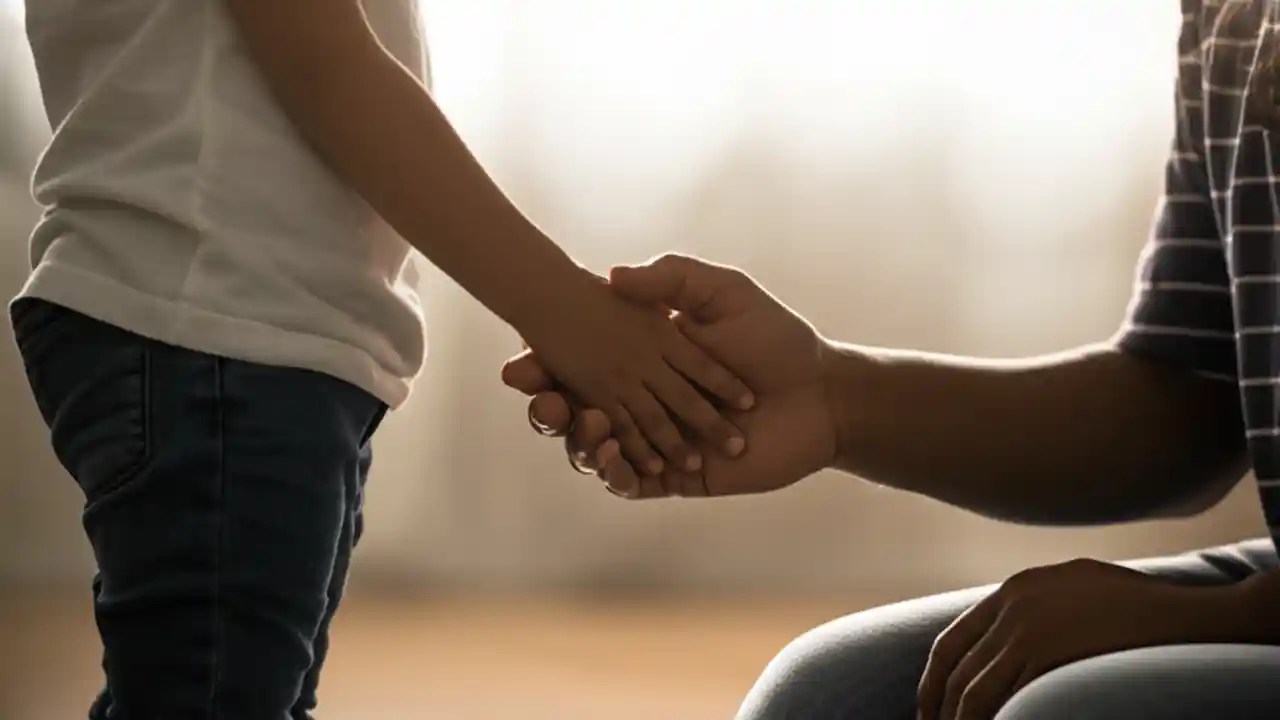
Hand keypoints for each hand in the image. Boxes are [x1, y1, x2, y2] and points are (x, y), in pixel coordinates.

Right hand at [516, 269, 754, 475]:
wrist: (820, 393)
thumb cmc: (773, 337)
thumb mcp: (721, 292)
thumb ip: (669, 279)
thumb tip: (611, 274)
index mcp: (642, 359)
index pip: (579, 365)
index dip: (545, 367)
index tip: (520, 363)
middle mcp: (641, 401)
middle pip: (575, 412)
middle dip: (548, 411)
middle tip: (542, 402)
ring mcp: (657, 442)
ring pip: (597, 451)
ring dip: (582, 441)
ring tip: (589, 427)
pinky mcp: (678, 477)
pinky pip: (632, 482)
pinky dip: (617, 473)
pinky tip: (613, 460)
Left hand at [917, 558, 1231, 719]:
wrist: (1184, 617)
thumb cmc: (1141, 608)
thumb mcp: (1076, 588)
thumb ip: (1035, 606)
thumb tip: (1008, 638)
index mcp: (1015, 590)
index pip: (952, 642)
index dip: (934, 681)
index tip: (929, 708)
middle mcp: (1012, 607)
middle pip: (954, 670)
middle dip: (937, 707)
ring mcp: (1028, 631)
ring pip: (972, 692)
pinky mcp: (1047, 657)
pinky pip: (1002, 701)